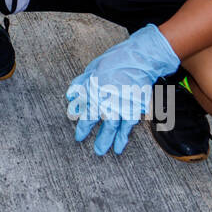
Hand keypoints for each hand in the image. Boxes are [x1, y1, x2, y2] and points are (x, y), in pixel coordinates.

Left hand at [64, 24, 179, 155]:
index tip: (78, 135)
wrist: (141, 59)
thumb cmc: (117, 60)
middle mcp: (104, 99)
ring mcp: (119, 105)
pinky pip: (126, 126)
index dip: (80, 123)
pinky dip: (122, 138)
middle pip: (93, 119)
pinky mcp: (133, 108)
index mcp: (92, 89)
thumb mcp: (93, 68)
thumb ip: (81, 83)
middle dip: (87, 133)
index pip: (82, 109)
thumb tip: (70, 97)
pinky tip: (118, 148)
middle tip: (83, 144)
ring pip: (110, 126)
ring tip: (100, 152)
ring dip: (105, 140)